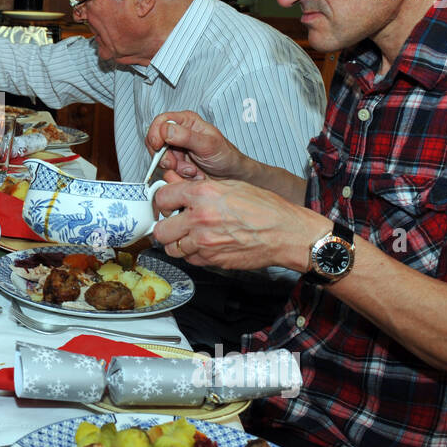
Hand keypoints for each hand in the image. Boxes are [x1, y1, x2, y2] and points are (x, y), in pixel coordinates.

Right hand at [145, 110, 247, 181]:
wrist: (231, 176)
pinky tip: (191, 174)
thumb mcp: (208, 145)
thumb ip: (186, 136)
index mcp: (186, 121)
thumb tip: (166, 130)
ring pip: (160, 158)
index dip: (156, 134)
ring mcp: (176, 149)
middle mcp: (178, 133)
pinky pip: (166, 170)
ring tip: (191, 170)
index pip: (161, 121)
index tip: (158, 147)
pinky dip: (177, 175)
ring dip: (174, 168)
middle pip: (155, 141)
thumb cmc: (225, 157)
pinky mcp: (176, 164)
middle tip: (175, 164)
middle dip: (164, 156)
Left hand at [153, 174, 324, 272]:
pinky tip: (205, 245)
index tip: (167, 204)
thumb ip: (200, 189)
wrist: (285, 233)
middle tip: (174, 223)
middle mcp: (199, 218)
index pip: (162, 198)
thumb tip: (178, 190)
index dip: (163, 202)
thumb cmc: (265, 209)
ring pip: (171, 249)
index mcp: (203, 194)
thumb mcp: (230, 186)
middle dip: (165, 226)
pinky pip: (190, 260)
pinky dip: (193, 254)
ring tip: (189, 236)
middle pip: (161, 229)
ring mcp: (204, 243)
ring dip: (177, 243)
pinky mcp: (211, 260)